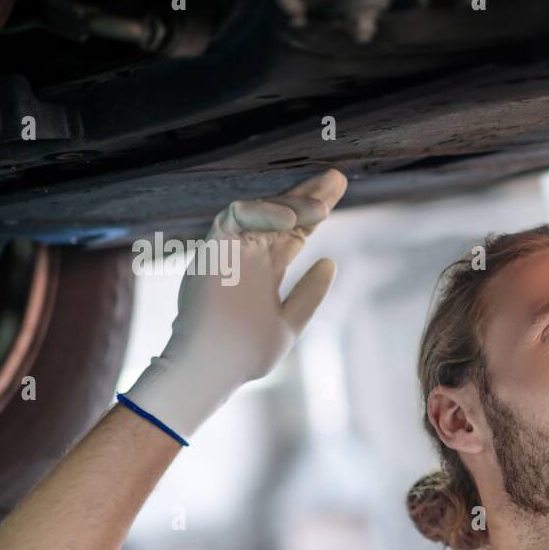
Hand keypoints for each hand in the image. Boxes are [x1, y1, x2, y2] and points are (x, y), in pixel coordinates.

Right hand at [123, 168, 348, 440]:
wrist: (210, 371)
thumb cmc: (243, 354)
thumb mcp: (288, 323)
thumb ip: (308, 295)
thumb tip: (330, 262)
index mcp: (268, 269)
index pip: (295, 232)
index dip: (315, 212)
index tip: (337, 190)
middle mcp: (250, 255)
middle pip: (283, 215)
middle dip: (309, 195)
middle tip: (336, 178)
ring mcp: (232, 251)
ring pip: (262, 211)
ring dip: (292, 203)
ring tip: (321, 207)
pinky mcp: (213, 251)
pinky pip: (233, 217)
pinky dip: (259, 213)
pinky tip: (289, 218)